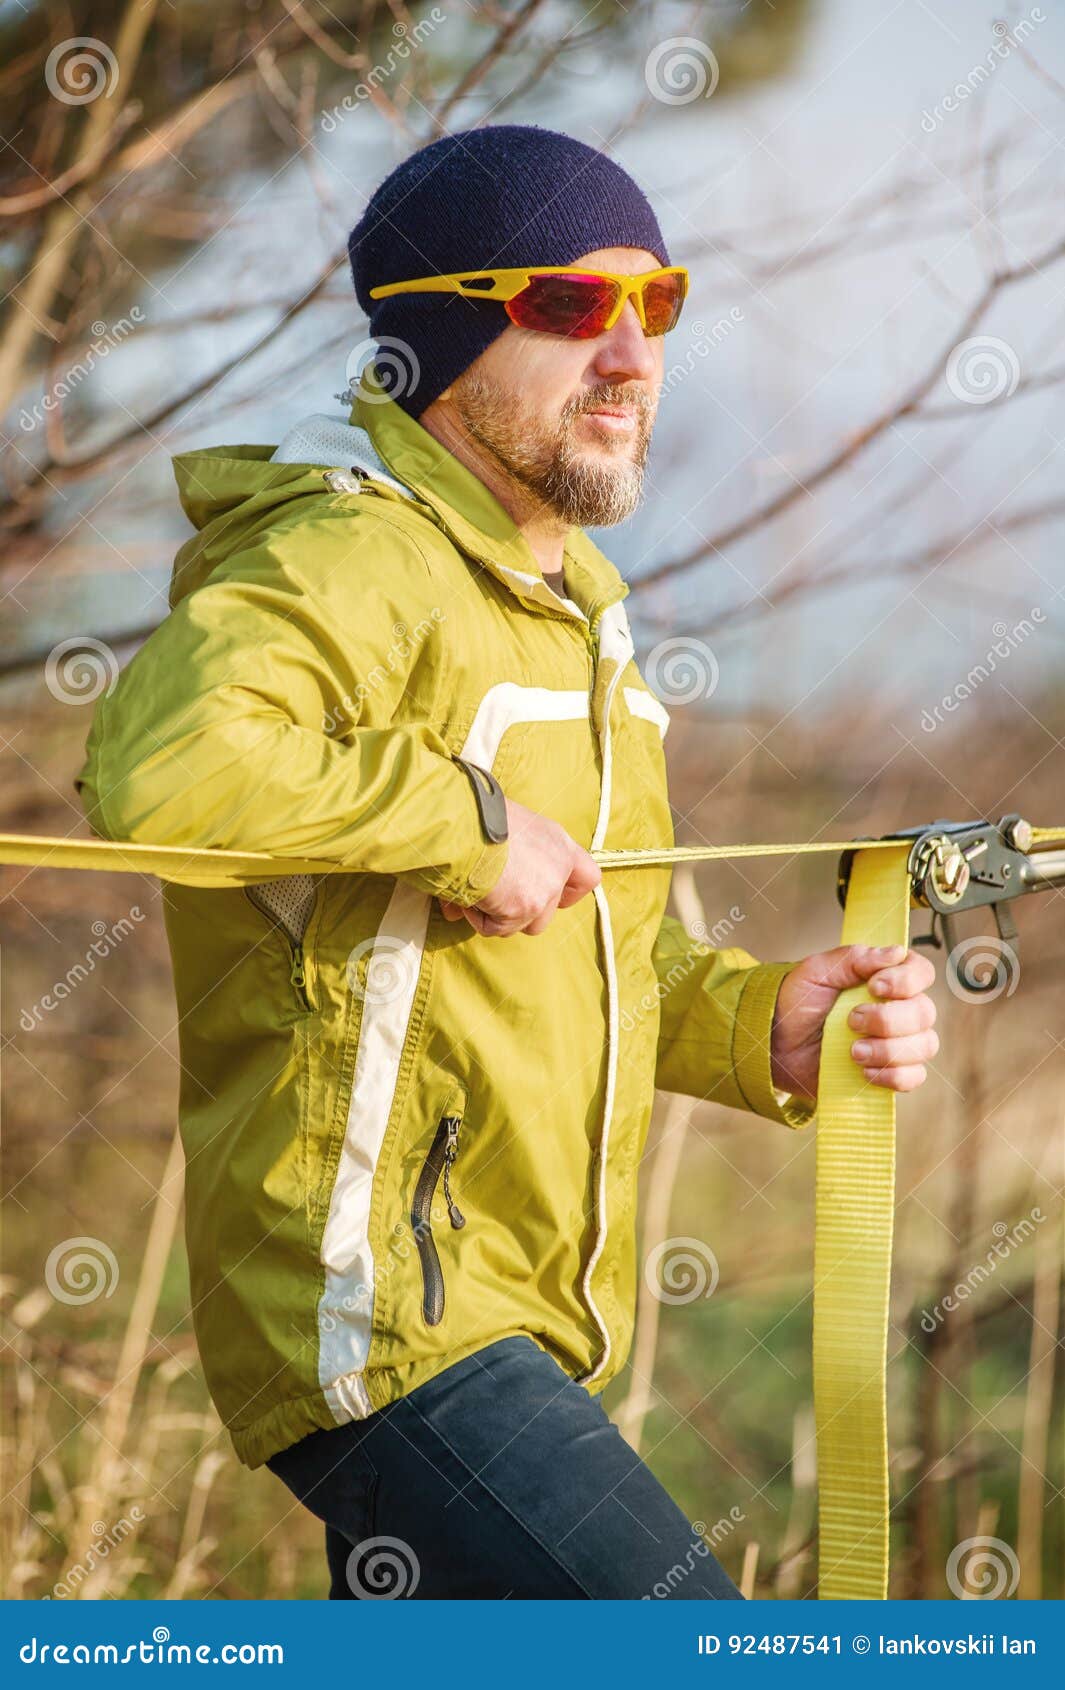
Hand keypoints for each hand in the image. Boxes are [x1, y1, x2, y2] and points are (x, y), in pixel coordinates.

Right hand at [439, 798, 600, 936]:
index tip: (545, 893)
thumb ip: (502, 860)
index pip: (587, 877)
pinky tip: (467, 892)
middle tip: (494, 894)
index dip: (567, 892)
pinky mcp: (523, 910)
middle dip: (520, 911)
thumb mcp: (503, 826)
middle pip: (548, 912)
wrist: (462, 823)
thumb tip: (465, 902)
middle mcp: (558, 868)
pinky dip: (477, 916)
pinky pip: (495, 928)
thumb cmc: (475, 816)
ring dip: (498, 915)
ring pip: (524, 925)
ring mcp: (544, 892)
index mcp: (558, 843)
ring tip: (475, 889)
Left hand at [770, 943, 937, 1101]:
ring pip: (924, 1045)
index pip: (921, 972)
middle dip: (888, 1019)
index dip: (906, 980)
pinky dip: (891, 1076)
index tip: (875, 986)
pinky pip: (914, 1077)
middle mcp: (899, 1009)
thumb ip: (853, 958)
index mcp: (886, 978)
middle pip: (925, 1012)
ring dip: (889, 1050)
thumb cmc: (797, 1003)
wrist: (776, 1044)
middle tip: (851, 1021)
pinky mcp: (890, 1073)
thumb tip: (895, 952)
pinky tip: (863, 1071)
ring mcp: (898, 1042)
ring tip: (853, 1051)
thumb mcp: (817, 971)